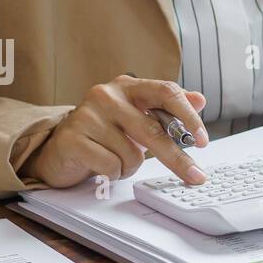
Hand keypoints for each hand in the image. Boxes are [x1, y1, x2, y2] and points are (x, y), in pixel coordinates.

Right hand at [21, 74, 208, 188]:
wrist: (59, 149)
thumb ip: (167, 109)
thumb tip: (200, 100)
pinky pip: (111, 166)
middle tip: (195, 176)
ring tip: (115, 159)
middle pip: (153, 130)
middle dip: (177, 159)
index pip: (166, 92)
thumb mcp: (138, 117)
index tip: (203, 140)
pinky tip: (100, 165)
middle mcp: (107, 94)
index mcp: (127, 86)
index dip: (188, 116)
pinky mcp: (72, 138)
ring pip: (132, 155)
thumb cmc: (104, 133)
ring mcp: (87, 115)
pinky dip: (112, 173)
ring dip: (130, 166)